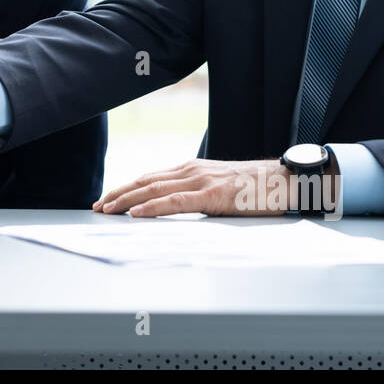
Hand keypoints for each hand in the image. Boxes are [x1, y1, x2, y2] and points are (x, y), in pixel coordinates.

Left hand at [93, 159, 302, 217]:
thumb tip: (177, 209)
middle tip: (97, 206)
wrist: (285, 180)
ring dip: (127, 200)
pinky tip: (137, 213)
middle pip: (145, 181)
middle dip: (118, 194)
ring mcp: (201, 180)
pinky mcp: (212, 194)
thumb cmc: (256, 188)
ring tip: (107, 210)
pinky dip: (153, 206)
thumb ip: (197, 194)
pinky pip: (176, 201)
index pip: (150, 178)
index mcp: (192, 169)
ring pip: (155, 189)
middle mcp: (191, 170)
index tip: (107, 199)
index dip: (126, 188)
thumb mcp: (219, 187)